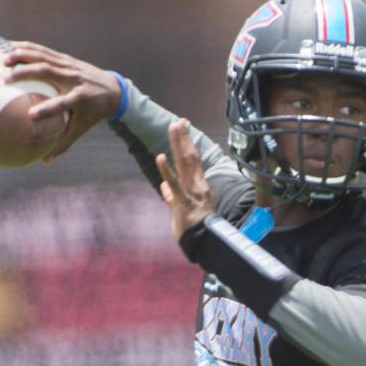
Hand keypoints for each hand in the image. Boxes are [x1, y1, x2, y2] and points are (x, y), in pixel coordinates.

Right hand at [1, 40, 119, 162]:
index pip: (62, 104)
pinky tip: (10, 46)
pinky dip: (27, 47)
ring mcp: (69, 66)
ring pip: (43, 57)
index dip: (47, 109)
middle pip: (47, 72)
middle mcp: (73, 79)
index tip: (30, 116)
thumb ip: (63, 144)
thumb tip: (45, 162)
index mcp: (79, 98)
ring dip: (22, 56)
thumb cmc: (93, 114)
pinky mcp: (65, 58)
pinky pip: (44, 51)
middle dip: (26, 73)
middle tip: (6, 79)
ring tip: (3, 59)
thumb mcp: (81, 128)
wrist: (111, 89)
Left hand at [156, 119, 216, 242]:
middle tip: (179, 121)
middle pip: (191, 157)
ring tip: (174, 127)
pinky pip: (174, 184)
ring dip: (179, 144)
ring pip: (185, 164)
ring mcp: (191, 193)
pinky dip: (167, 171)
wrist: (205, 244)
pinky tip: (160, 157)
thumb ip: (172, 197)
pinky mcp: (182, 202)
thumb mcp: (185, 210)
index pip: (194, 162)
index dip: (189, 144)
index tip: (184, 129)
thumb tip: (164, 188)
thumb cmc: (196, 230)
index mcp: (200, 187)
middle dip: (184, 138)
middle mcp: (198, 186)